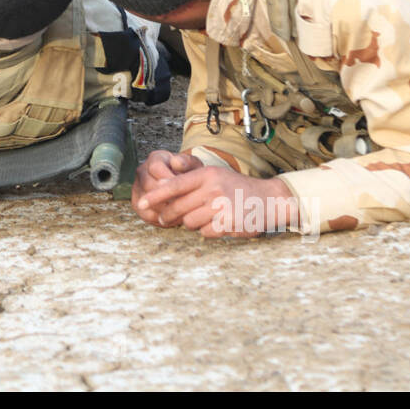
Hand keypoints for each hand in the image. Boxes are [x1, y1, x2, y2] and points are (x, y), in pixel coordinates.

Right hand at [131, 149, 202, 224]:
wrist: (182, 185)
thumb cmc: (189, 174)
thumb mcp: (192, 165)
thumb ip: (187, 162)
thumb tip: (176, 162)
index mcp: (155, 158)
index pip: (155, 168)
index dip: (169, 179)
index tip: (184, 188)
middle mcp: (142, 171)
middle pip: (149, 185)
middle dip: (167, 196)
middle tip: (184, 204)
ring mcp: (137, 188)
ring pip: (146, 201)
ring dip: (165, 208)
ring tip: (181, 212)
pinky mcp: (137, 204)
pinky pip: (147, 214)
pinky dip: (162, 218)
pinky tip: (176, 218)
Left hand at [132, 148, 297, 237]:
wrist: (268, 199)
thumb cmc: (235, 187)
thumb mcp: (214, 175)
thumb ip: (190, 181)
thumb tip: (161, 192)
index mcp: (207, 175)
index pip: (174, 185)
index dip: (155, 195)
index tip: (141, 203)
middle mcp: (213, 189)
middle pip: (178, 207)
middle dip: (170, 215)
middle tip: (166, 219)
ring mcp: (222, 207)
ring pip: (189, 222)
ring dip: (191, 223)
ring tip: (204, 217)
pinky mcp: (229, 224)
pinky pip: (204, 233)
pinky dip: (207, 231)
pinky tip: (218, 223)